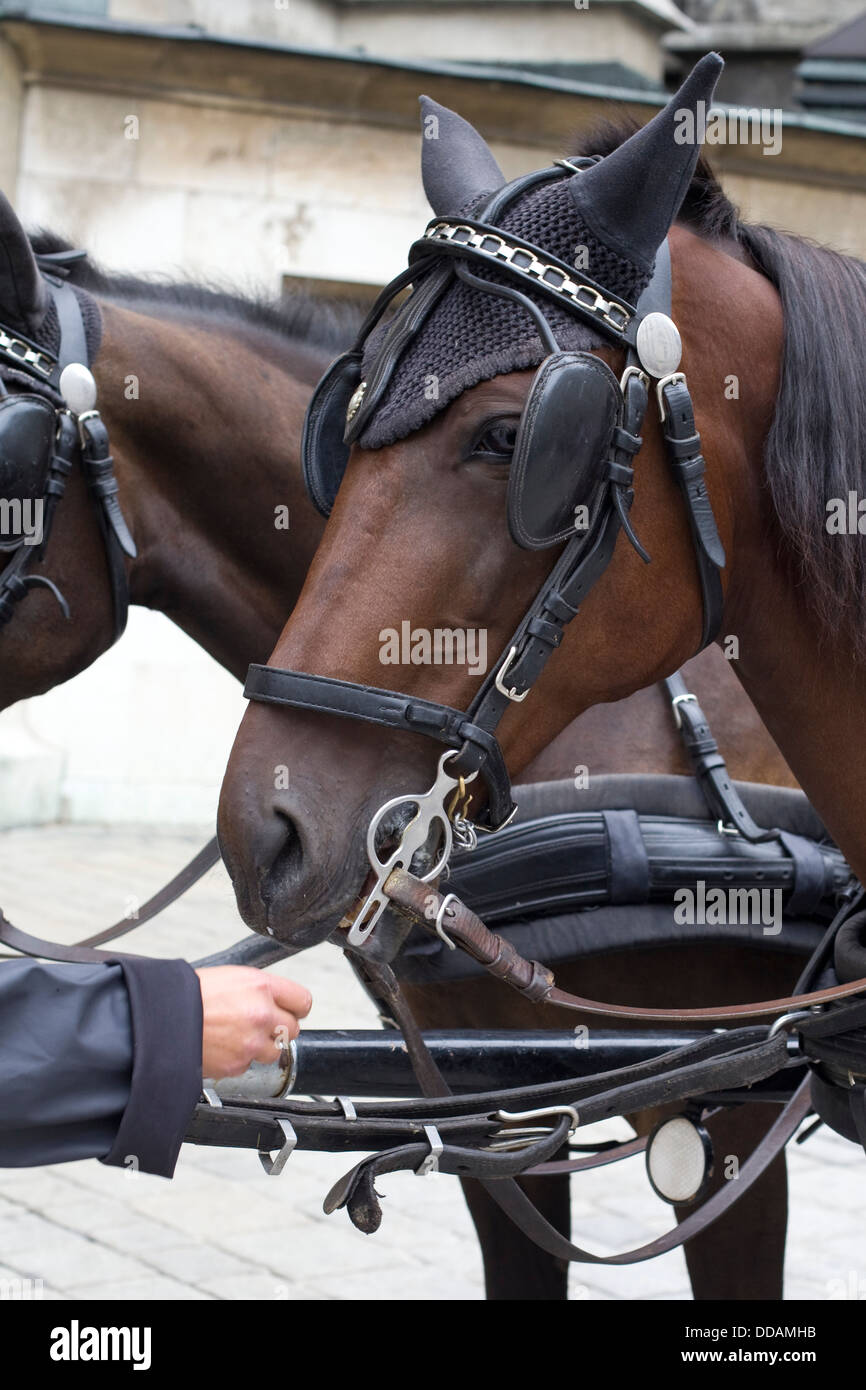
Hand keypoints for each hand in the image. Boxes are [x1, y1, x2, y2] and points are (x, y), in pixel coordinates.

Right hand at [195, 966, 311, 1078]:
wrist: (162, 1017)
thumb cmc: (189, 994)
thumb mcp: (230, 977)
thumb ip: (258, 989)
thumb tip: (273, 999)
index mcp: (261, 986)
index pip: (302, 1000)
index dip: (296, 1007)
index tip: (292, 1010)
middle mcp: (262, 1014)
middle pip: (293, 1029)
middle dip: (279, 1028)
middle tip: (260, 1025)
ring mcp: (251, 1042)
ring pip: (275, 1051)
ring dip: (261, 1046)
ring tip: (238, 1037)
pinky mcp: (237, 1064)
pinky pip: (248, 1065)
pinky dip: (238, 1059)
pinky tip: (222, 1046)